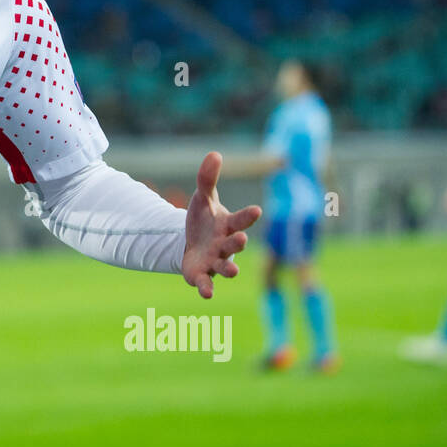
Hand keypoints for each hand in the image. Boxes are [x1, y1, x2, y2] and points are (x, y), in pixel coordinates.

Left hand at [182, 151, 262, 298]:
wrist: (190, 244)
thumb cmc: (203, 220)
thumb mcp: (202, 198)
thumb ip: (207, 179)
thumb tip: (214, 153)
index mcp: (228, 225)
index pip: (241, 220)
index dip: (248, 216)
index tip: (257, 210)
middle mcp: (225, 245)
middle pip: (234, 244)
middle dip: (238, 242)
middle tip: (242, 239)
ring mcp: (215, 262)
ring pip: (225, 267)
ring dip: (229, 269)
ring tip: (234, 272)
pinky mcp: (201, 275)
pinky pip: (206, 283)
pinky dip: (207, 288)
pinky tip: (207, 294)